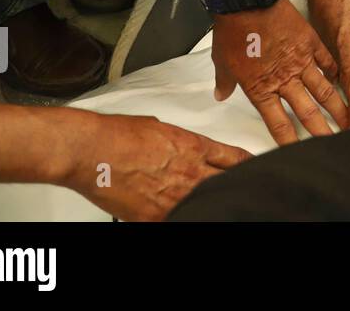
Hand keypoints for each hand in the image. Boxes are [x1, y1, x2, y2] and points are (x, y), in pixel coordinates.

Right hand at [68, 111, 250, 220]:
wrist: (92, 149)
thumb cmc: (119, 134)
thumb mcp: (160, 129)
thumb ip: (178, 143)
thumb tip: (182, 151)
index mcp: (194, 147)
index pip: (236, 159)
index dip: (250, 165)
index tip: (257, 169)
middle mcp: (190, 172)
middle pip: (227, 183)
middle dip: (235, 186)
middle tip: (241, 192)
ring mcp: (175, 196)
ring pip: (207, 204)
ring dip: (212, 204)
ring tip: (215, 207)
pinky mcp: (154, 216)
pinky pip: (179, 219)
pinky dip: (185, 217)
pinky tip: (188, 216)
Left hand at [211, 0, 347, 143]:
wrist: (246, 1)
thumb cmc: (232, 30)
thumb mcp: (221, 62)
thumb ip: (225, 82)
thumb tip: (222, 94)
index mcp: (261, 88)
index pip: (278, 122)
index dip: (289, 141)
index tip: (299, 152)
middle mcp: (284, 79)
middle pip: (307, 112)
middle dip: (321, 131)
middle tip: (334, 142)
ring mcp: (300, 61)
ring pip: (322, 90)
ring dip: (336, 106)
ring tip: (349, 119)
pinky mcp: (310, 42)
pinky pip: (326, 61)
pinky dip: (334, 71)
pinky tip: (340, 79)